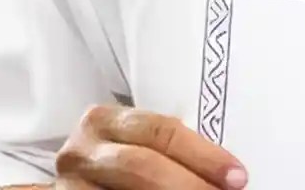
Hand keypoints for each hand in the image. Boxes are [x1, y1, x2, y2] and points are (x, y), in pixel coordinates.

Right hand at [53, 105, 247, 189]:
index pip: (160, 131)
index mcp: (103, 120)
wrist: (88, 179)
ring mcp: (67, 183)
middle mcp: (79, 150)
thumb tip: (228, 176)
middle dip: (187, 184)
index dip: (203, 155)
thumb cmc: (128, 160)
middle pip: (139, 165)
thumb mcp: (143, 147)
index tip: (237, 177)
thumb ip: (172, 153)